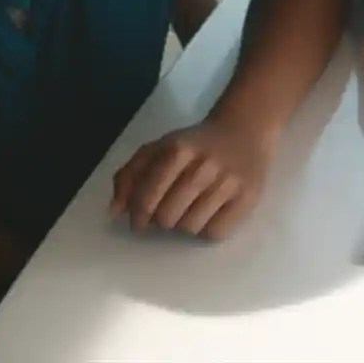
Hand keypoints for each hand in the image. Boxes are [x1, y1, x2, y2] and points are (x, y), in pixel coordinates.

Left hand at [110, 119, 276, 239]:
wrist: (244, 130)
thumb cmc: (194, 144)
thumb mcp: (158, 148)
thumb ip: (130, 175)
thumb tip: (115, 212)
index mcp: (177, 150)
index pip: (147, 198)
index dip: (138, 216)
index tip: (138, 223)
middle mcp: (204, 165)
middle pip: (167, 217)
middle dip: (161, 220)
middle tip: (168, 212)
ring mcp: (228, 182)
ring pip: (190, 227)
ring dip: (183, 225)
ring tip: (190, 209)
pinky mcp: (248, 198)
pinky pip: (215, 233)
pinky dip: (206, 230)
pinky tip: (208, 214)